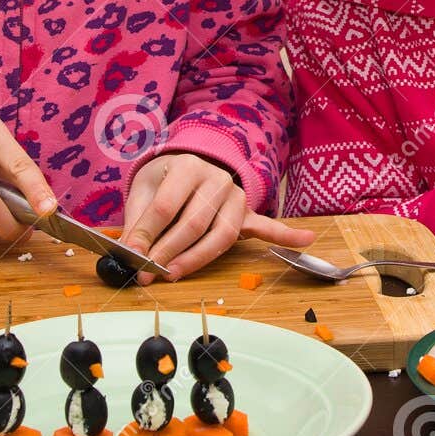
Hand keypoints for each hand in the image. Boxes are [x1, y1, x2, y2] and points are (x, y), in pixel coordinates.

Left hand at [120, 152, 315, 284]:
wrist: (190, 161)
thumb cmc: (165, 178)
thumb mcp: (144, 189)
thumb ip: (137, 219)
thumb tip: (129, 250)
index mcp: (188, 166)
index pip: (166, 206)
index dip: (146, 233)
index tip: (131, 255)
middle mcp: (217, 179)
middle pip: (193, 223)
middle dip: (167, 252)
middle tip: (147, 274)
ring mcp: (236, 197)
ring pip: (221, 235)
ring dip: (196, 259)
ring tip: (174, 274)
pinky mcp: (247, 213)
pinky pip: (266, 226)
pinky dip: (286, 235)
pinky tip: (305, 239)